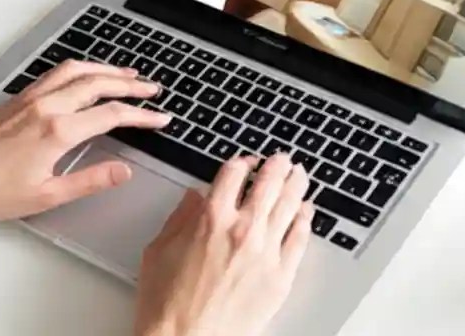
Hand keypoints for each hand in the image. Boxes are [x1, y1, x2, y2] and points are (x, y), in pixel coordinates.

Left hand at [0, 60, 168, 243]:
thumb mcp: (47, 195)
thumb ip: (90, 180)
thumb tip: (123, 171)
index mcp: (57, 131)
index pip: (112, 115)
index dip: (142, 116)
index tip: (160, 119)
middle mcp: (46, 107)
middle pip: (99, 84)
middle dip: (131, 85)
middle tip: (153, 90)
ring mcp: (31, 98)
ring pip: (77, 70)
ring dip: (107, 70)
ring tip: (128, 75)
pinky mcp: (19, 98)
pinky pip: (57, 73)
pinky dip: (81, 69)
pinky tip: (87, 75)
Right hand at [134, 153, 313, 335]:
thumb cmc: (167, 304)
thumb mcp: (159, 250)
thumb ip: (180, 217)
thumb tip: (194, 198)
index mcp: (210, 218)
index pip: (233, 173)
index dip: (242, 163)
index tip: (246, 163)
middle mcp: (242, 229)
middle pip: (269, 184)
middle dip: (277, 167)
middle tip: (282, 160)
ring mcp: (266, 252)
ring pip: (289, 206)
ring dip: (296, 185)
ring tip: (299, 176)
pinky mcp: (281, 276)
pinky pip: (299, 240)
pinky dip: (304, 221)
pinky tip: (306, 212)